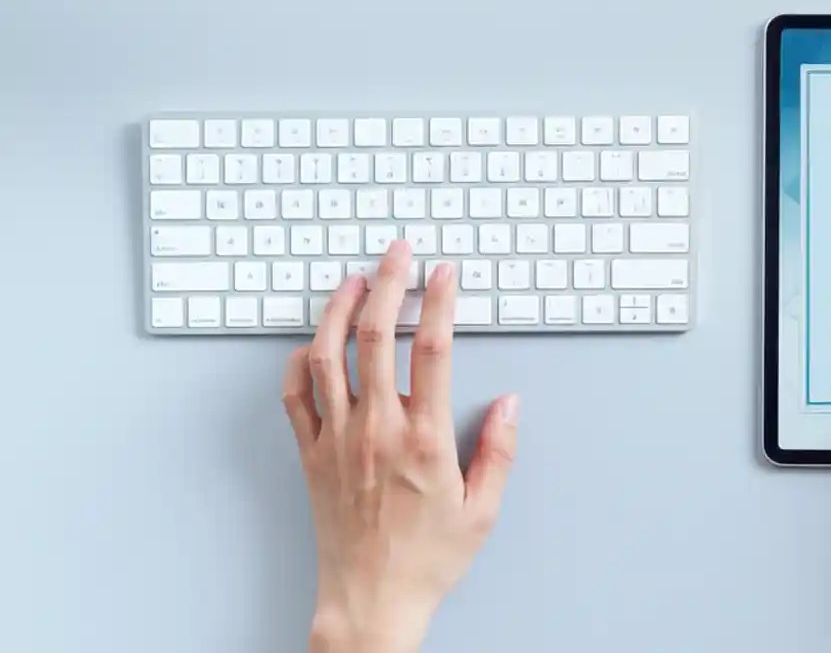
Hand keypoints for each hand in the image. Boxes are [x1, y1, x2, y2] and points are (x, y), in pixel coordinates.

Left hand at [280, 241, 519, 652]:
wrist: (370, 600)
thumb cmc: (426, 560)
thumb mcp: (482, 510)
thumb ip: (499, 452)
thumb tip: (511, 405)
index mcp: (424, 440)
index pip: (432, 350)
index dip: (439, 301)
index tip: (444, 273)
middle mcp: (376, 430)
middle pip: (377, 337)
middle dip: (388, 283)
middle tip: (397, 253)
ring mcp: (337, 440)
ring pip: (328, 356)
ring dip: (339, 310)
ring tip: (353, 281)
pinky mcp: (311, 456)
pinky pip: (295, 396)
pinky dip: (299, 362)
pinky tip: (312, 344)